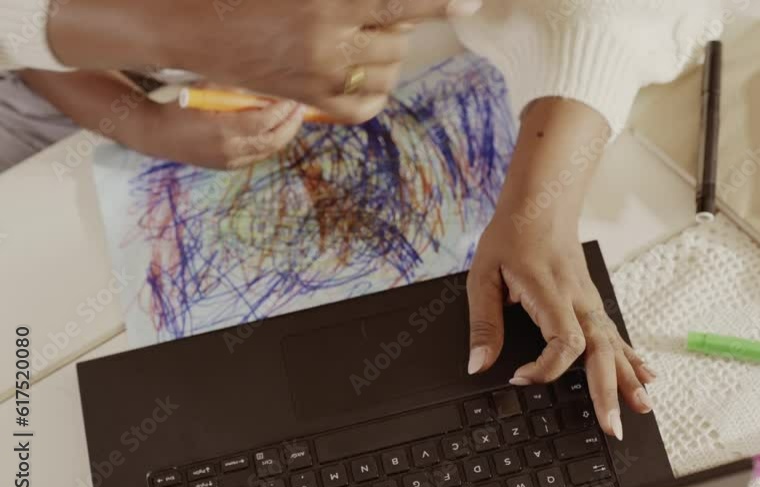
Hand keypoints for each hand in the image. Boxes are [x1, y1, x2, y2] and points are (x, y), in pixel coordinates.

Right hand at [48, 0, 482, 122]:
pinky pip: (368, 104)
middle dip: (397, 21)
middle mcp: (330, 36)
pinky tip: (361, 69)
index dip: (441, 1)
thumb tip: (393, 7)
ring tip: (355, 34)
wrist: (188, 22)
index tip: (471, 2)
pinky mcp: (310, 100)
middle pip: (400, 35)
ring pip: (389, 68)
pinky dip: (374, 87)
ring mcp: (321, 74)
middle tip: (371, 11)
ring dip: (386, 50)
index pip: (404, 1)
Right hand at [129, 99, 305, 169]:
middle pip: (272, 140)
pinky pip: (258, 154)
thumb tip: (266, 87)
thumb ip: (235, 91)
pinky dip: (270, 142)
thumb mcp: (206, 90)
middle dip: (290, 125)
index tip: (293, 99)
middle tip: (301, 109)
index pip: (263, 122)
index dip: (282, 111)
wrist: (156, 134)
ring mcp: (229, 161)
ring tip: (293, 118)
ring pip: (268, 150)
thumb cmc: (180, 105)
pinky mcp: (228, 166)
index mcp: (222, 129)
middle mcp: (228, 150)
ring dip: (284, 134)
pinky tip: (276, 129)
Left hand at [466, 99, 656, 439]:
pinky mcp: (592, 302)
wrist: (542, 202)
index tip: (519, 378)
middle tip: (611, 427)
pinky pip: (616, 334)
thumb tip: (478, 364)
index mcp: (551, 294)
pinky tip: (645, 378)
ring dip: (627, 380)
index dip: (545, 369)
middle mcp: (579, 301)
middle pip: (601, 352)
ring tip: (639, 412)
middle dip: (607, 392)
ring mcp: (590, 302)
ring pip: (614, 346)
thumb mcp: (484, 276)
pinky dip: (631, 358)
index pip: (564, 343)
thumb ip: (484, 323)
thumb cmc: (512, 235)